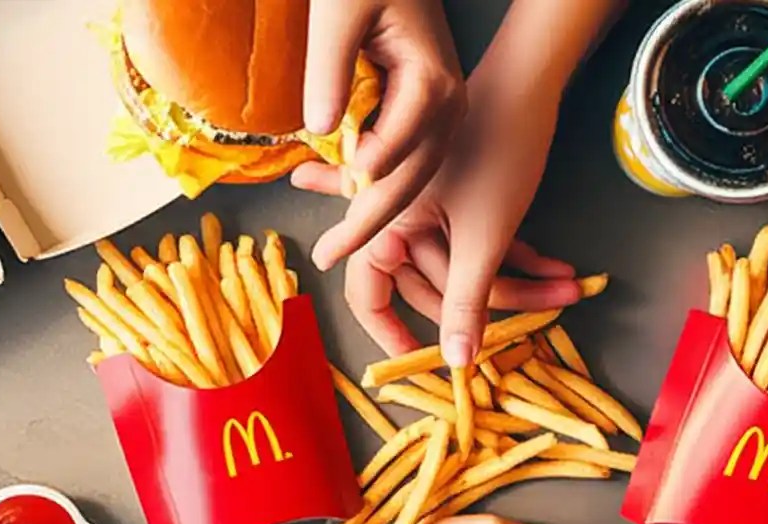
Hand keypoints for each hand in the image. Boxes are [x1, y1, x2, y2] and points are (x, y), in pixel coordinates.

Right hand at [294, 93, 578, 361]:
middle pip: (438, 287)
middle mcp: (398, 221)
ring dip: (524, 281)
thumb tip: (456, 362)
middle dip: (498, 304)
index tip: (421, 361)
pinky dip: (522, 255)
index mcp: (384, 226)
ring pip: (468, 269)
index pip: (369, 296)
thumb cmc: (496, 151)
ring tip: (570, 288)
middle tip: (550, 309)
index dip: (390, 334)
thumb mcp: (483, 238)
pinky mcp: (459, 200)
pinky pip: (481, 243)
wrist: (527, 85)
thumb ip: (466, 303)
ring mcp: (429, 211)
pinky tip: (560, 269)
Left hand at [303, 0, 465, 271]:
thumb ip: (329, 69)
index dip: (361, 187)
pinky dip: (370, 181)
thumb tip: (321, 130)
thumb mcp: (337, 12)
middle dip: (368, 223)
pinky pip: (401, 158)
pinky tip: (338, 193)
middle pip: (408, 179)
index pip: (394, 153)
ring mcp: (442, 110)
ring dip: (371, 209)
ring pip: (410, 177)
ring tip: (333, 244)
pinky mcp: (426, 110)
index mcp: (430, 83)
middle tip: (327, 255)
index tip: (333, 219)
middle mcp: (446, 104)